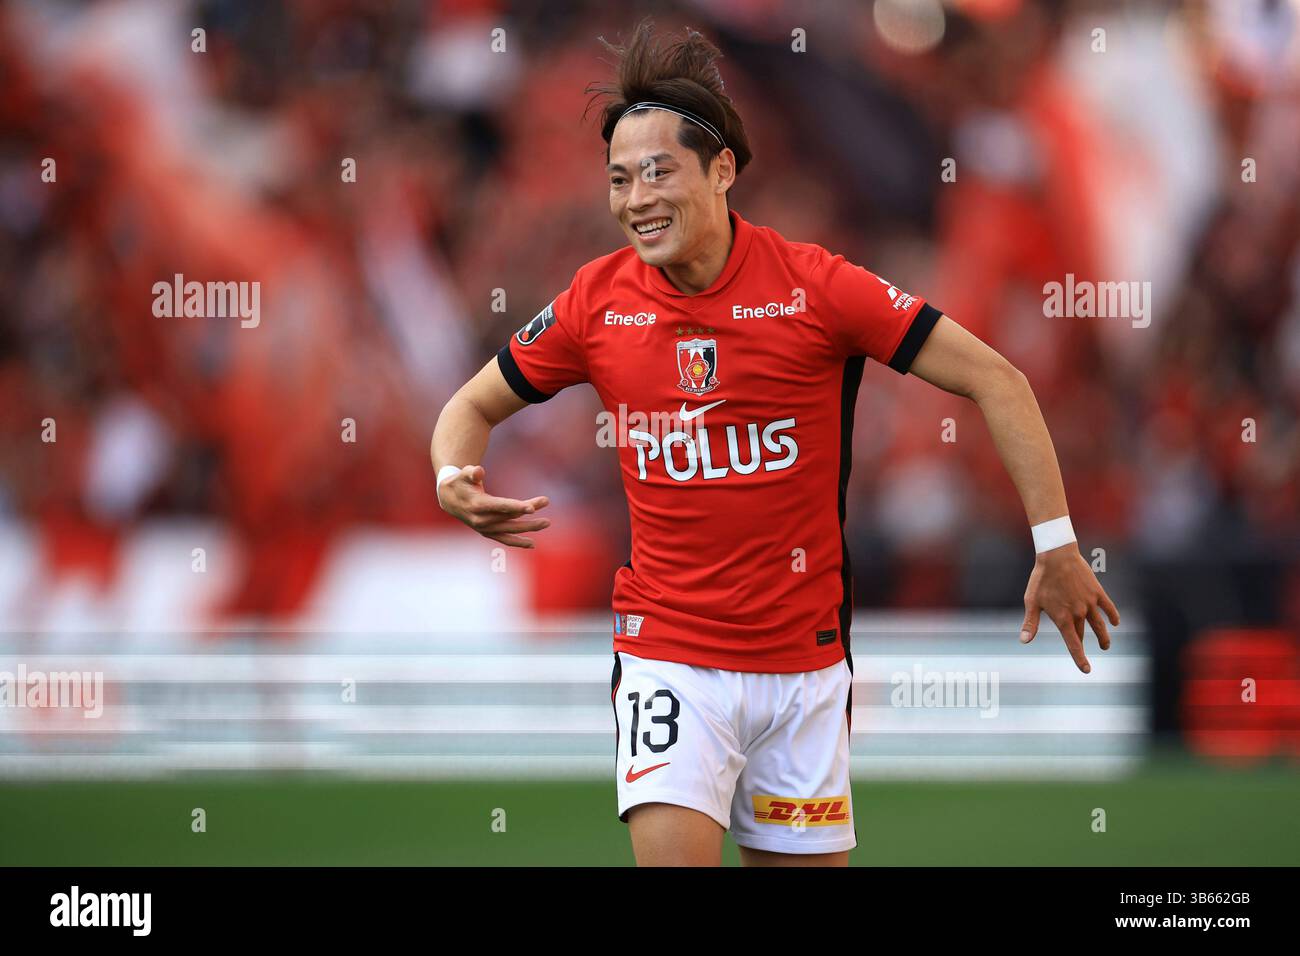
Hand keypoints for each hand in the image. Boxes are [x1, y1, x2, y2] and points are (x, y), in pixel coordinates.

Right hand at [437, 465, 549, 548]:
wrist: (449, 499)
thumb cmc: (460, 482)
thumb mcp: (463, 474)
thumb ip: (471, 472)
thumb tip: (479, 471)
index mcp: (477, 506)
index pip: (501, 507)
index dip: (517, 507)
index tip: (532, 507)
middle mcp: (481, 520)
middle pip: (510, 516)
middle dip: (529, 509)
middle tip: (545, 500)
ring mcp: (484, 529)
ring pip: (510, 529)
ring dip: (529, 527)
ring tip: (546, 522)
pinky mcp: (487, 533)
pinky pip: (504, 539)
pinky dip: (517, 542)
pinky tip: (532, 544)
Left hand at [1020, 545, 1119, 672]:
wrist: (1057, 556)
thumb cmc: (1041, 579)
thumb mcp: (1031, 602)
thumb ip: (1030, 623)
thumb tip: (1024, 642)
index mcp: (1062, 619)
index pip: (1073, 644)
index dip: (1080, 659)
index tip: (1086, 670)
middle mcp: (1078, 614)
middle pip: (1084, 634)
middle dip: (1086, 645)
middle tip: (1090, 653)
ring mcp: (1089, 603)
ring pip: (1099, 625)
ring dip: (1103, 636)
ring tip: (1105, 645)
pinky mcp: (1097, 592)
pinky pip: (1108, 607)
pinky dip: (1113, 616)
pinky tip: (1115, 623)